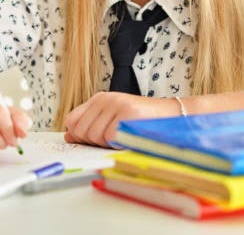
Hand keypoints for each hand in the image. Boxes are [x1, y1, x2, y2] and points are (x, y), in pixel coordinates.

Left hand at [63, 92, 178, 146]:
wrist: (174, 115)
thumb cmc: (142, 121)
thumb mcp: (113, 120)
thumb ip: (91, 126)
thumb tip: (69, 137)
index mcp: (98, 99)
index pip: (71, 120)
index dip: (79, 135)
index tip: (92, 141)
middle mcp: (105, 99)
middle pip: (81, 130)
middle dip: (93, 143)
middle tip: (112, 141)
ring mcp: (117, 104)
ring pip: (95, 135)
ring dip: (108, 144)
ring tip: (123, 138)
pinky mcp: (128, 112)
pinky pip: (110, 137)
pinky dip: (119, 144)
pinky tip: (129, 138)